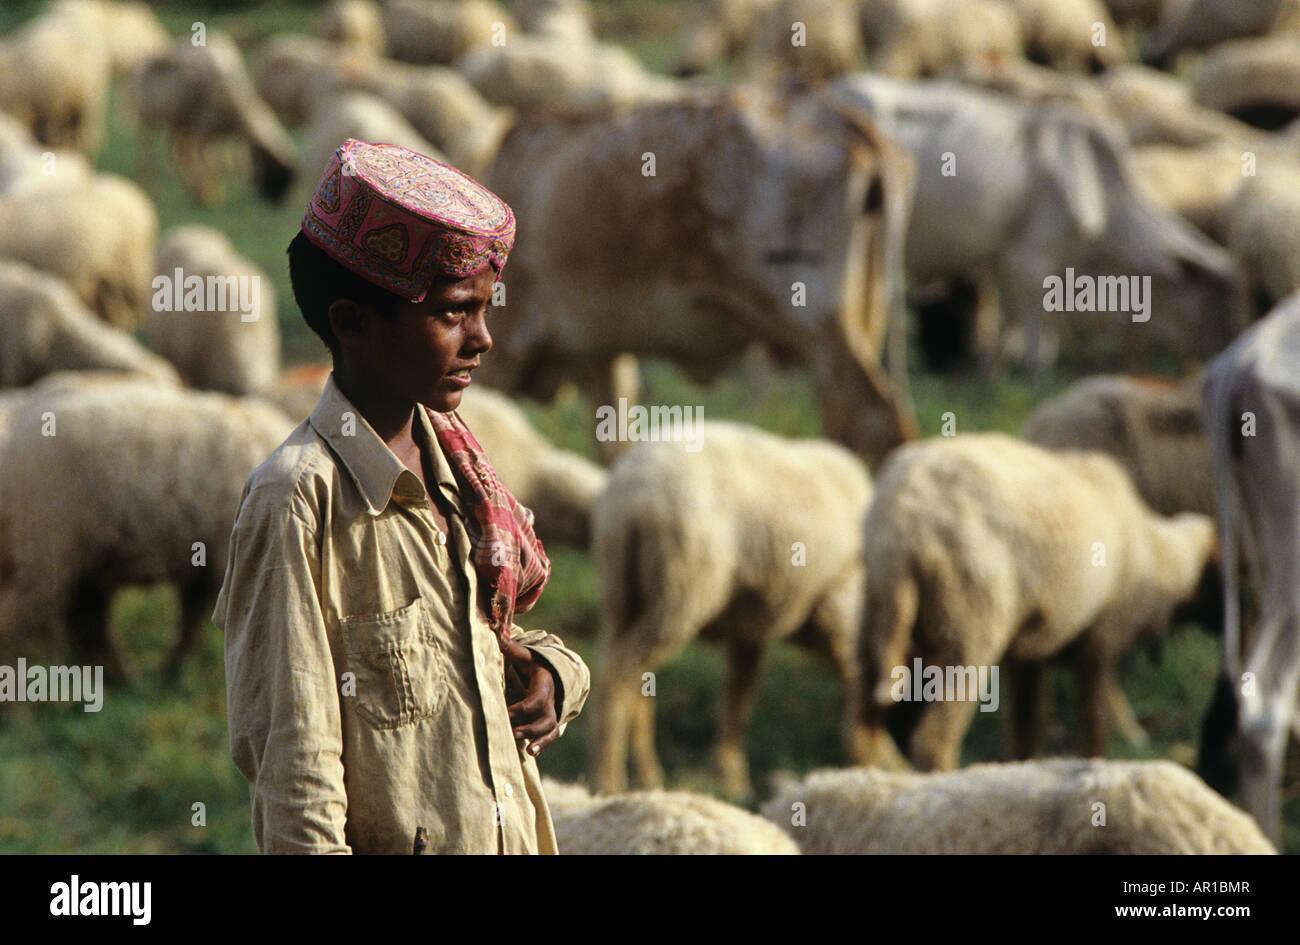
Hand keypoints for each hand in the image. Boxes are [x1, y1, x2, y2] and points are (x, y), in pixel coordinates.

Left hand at [503, 640, 559, 756]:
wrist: (549, 672)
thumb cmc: (532, 664)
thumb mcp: (525, 655)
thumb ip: (512, 648)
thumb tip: (497, 635)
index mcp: (544, 683)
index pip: (536, 699)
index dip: (521, 708)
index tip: (504, 713)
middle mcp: (551, 700)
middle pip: (546, 718)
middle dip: (531, 728)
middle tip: (512, 734)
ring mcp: (551, 712)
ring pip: (551, 730)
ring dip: (540, 741)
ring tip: (528, 752)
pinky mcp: (548, 722)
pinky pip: (550, 736)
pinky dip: (542, 745)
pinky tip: (530, 754)